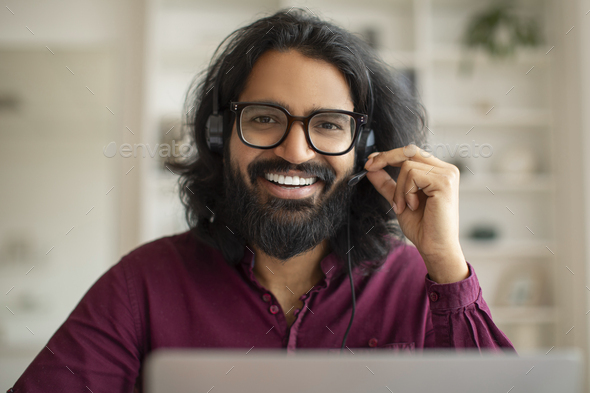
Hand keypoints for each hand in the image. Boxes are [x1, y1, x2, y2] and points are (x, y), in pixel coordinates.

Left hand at [363, 143, 468, 283]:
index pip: (411, 153)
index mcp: (437, 172)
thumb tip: (371, 168)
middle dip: (386, 158)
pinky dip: (406, 192)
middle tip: (369, 167)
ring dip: (399, 189)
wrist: (433, 247)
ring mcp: (447, 174)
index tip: (370, 162)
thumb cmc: (421, 227)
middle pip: (409, 150)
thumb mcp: (398, 199)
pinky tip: (413, 206)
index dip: (389, 155)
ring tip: (403, 206)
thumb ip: (387, 183)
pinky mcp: (445, 182)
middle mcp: (446, 170)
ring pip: (407, 166)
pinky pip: (412, 175)